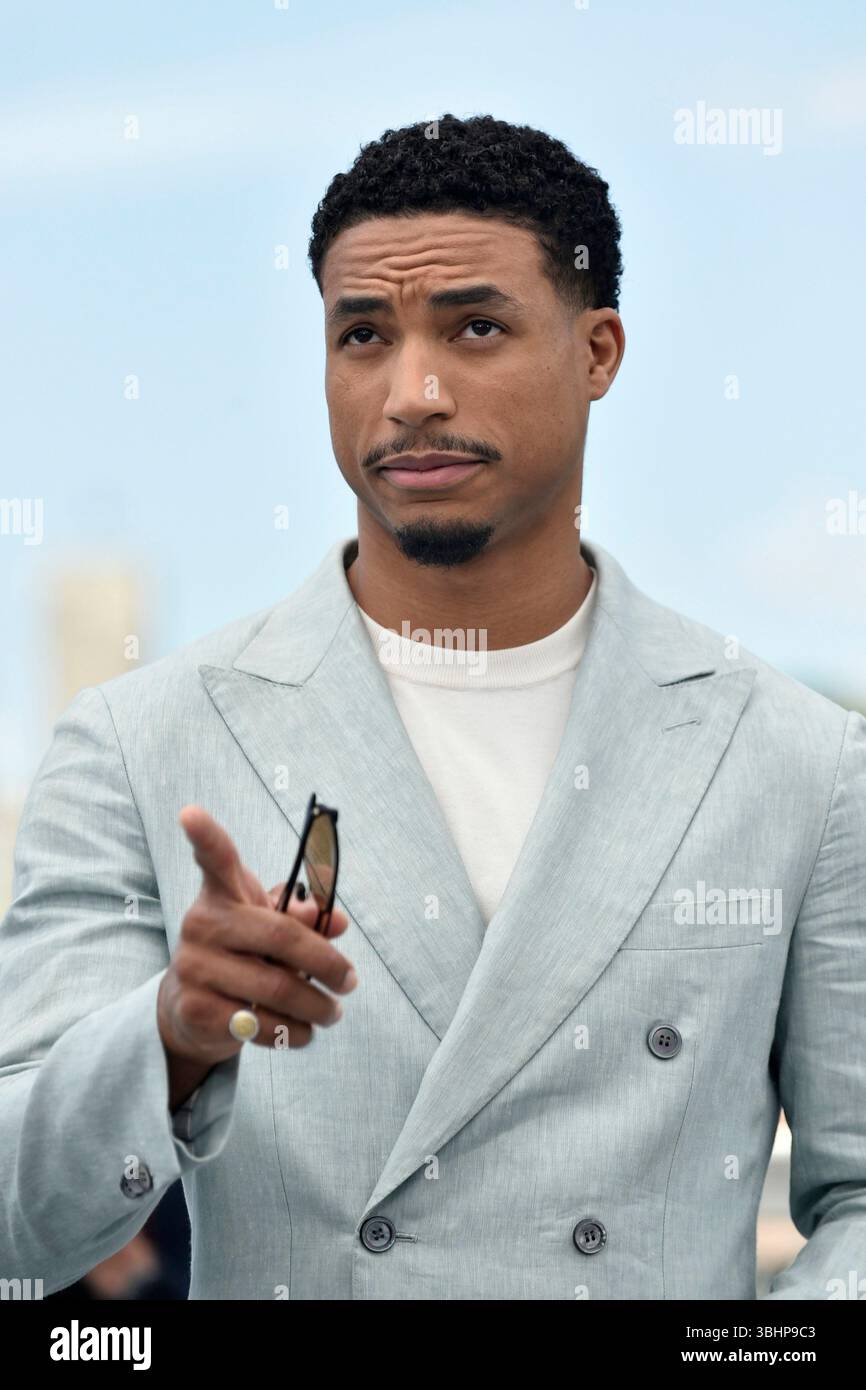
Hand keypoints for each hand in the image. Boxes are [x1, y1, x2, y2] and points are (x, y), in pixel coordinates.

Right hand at [158, 806, 356, 1101]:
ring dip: (317, 1006)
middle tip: (351, 981)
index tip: (191, 813)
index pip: (214, 858)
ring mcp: (194, 966)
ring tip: (333, 1012)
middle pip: (281, 937)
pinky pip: (261, 1023)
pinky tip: (303, 1033)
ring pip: (277, 988)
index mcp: (221, 893)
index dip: (205, 835)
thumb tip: (337, 921)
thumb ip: (303, 918)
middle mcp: (202, 924)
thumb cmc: (242, 955)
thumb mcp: (270, 928)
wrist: (190, 1011)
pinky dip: (293, 1033)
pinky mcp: (195, 1009)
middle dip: (327, 963)